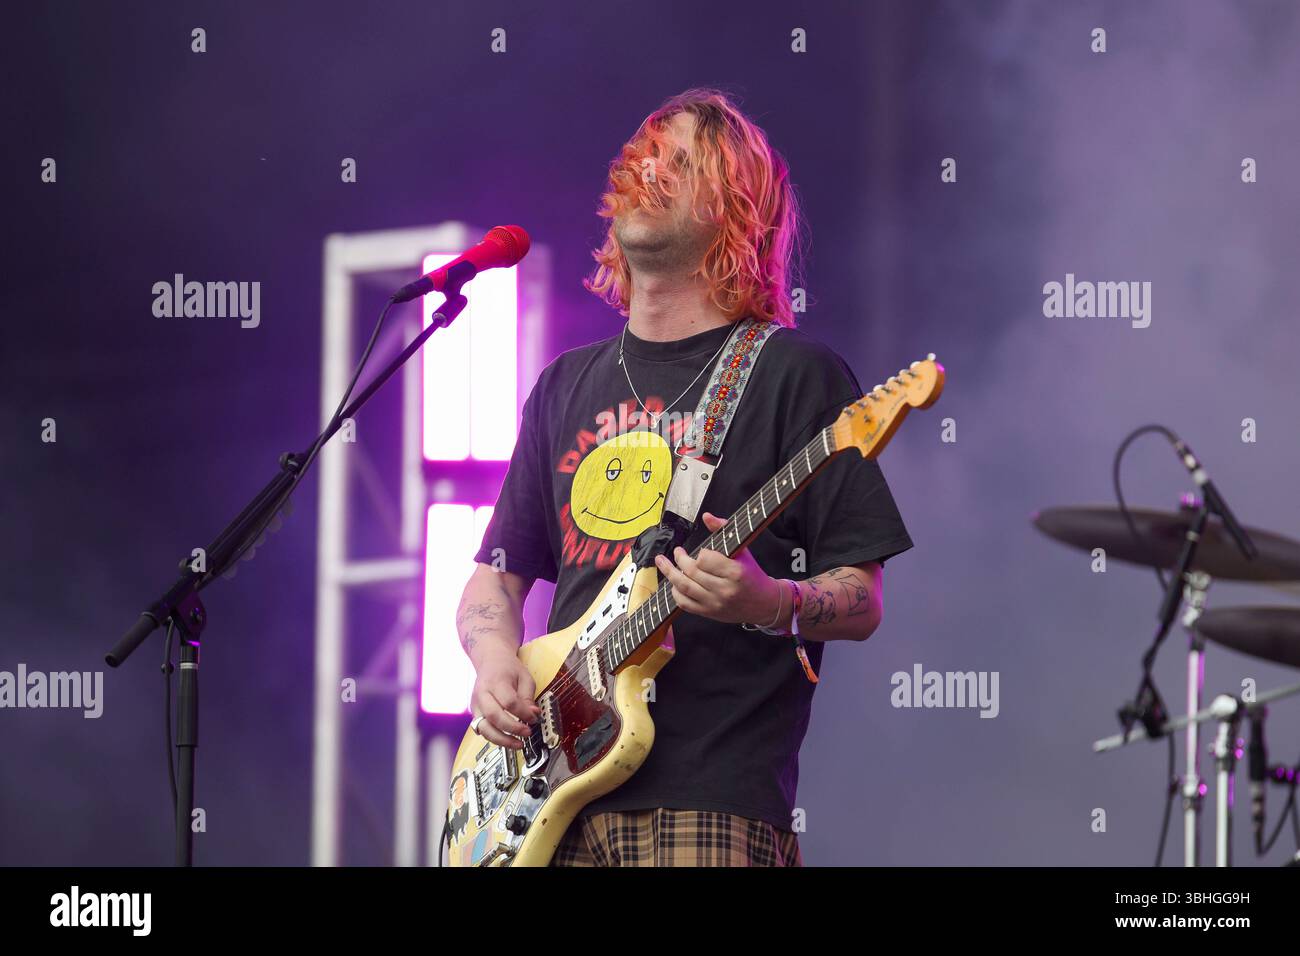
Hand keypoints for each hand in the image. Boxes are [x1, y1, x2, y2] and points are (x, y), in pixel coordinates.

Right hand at [469, 646, 540, 750]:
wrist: (490, 661)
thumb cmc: (507, 668)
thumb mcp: (524, 677)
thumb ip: (528, 697)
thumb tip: (532, 714)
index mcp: (496, 681)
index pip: (509, 702)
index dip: (523, 713)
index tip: (534, 718)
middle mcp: (482, 694)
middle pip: (493, 716)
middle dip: (512, 728)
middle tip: (527, 732)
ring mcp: (476, 704)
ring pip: (484, 728)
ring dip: (501, 740)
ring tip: (518, 744)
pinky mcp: (475, 713)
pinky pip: (483, 730)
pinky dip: (495, 738)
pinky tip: (508, 740)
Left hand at [653, 512, 782, 626]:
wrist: (763, 603)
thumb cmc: (751, 573)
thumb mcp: (743, 549)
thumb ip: (724, 530)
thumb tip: (706, 517)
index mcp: (735, 572)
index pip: (706, 559)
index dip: (700, 553)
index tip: (702, 551)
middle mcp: (724, 589)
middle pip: (692, 571)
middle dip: (680, 558)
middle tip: (678, 552)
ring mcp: (715, 603)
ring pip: (684, 587)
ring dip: (670, 573)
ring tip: (663, 562)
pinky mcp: (709, 612)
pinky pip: (684, 603)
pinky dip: (675, 592)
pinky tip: (673, 582)